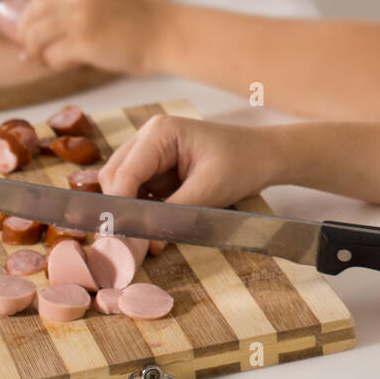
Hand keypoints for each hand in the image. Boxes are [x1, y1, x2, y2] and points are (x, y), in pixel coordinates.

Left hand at [16, 0, 172, 73]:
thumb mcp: (108, 0)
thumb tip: (53, 25)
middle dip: (27, 39)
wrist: (168, 34)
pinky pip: (54, 56)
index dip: (28, 18)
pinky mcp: (84, 43)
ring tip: (52, 61)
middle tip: (32, 53)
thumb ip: (82, 6)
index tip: (29, 32)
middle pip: (32, 19)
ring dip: (40, 53)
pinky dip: (57, 64)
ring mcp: (79, 20)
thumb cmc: (145, 22)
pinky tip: (71, 65)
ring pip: (37, 39)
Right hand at [98, 114, 278, 251]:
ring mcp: (151, 152)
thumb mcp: (209, 191)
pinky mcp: (158, 168)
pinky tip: (154, 227)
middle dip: (121, 210)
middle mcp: (149, 138)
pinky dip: (142, 211)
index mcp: (160, 132)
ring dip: (131, 212)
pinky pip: (138, 192)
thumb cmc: (243, 164)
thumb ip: (173, 215)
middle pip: (114, 178)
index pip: (123, 173)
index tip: (121, 239)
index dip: (118, 207)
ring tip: (142, 240)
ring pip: (122, 187)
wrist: (264, 157)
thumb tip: (145, 244)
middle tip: (128, 246)